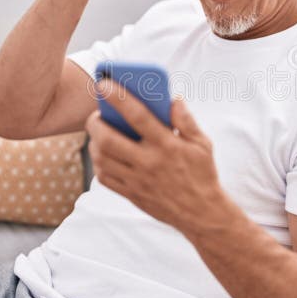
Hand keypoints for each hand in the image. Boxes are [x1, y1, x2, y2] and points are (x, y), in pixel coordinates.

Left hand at [85, 79, 227, 233]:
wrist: (202, 214)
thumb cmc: (202, 173)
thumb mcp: (202, 144)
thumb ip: (186, 119)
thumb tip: (173, 98)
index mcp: (168, 145)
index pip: (138, 115)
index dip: (118, 97)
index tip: (104, 83)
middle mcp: (149, 162)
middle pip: (109, 140)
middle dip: (95, 123)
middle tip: (96, 115)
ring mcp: (138, 181)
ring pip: (102, 159)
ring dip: (94, 143)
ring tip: (99, 133)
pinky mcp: (132, 195)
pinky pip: (105, 178)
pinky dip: (99, 163)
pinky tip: (104, 155)